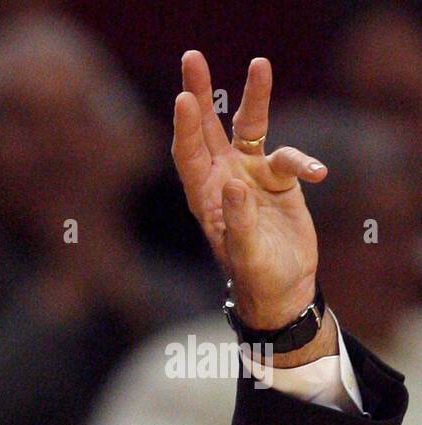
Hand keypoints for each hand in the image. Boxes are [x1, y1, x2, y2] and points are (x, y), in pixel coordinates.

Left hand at [172, 51, 327, 328]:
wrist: (282, 289)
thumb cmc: (255, 277)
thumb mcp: (244, 254)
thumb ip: (237, 221)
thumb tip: (233, 184)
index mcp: (206, 198)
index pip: (189, 155)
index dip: (186, 127)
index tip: (184, 97)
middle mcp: (224, 179)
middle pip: (209, 129)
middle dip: (201, 92)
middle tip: (192, 57)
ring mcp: (251, 175)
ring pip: (250, 127)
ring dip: (254, 98)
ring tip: (259, 64)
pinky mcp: (278, 179)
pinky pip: (290, 158)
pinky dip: (304, 161)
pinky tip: (318, 174)